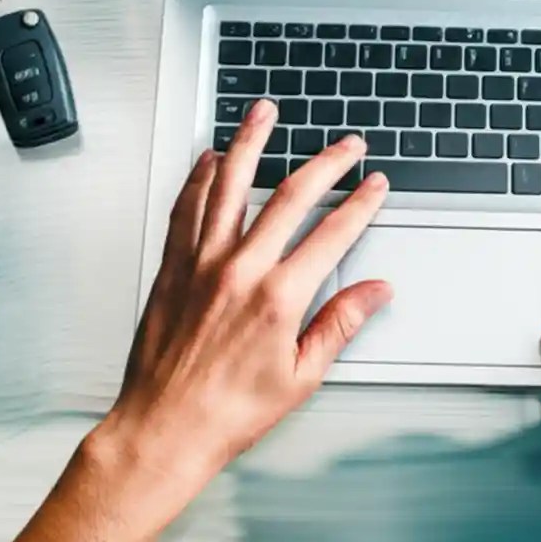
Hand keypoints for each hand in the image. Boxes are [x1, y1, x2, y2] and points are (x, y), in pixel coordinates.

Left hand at [99, 99, 392, 483]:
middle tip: (345, 145)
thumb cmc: (228, 412)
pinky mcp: (173, 268)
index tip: (375, 185)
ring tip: (264, 113)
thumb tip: (374, 292)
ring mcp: (202, 263)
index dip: (361, 204)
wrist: (165, 428)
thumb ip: (339, 324)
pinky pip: (186, 208)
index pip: (333, 234)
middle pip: (290, 196)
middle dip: (325, 163)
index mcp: (280, 297)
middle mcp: (240, 269)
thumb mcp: (302, 376)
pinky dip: (199, 178)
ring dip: (250, 143)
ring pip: (230, 185)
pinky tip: (208, 160)